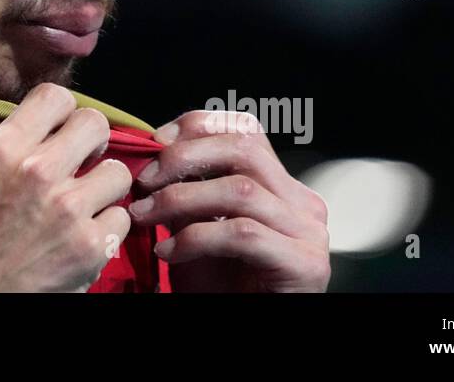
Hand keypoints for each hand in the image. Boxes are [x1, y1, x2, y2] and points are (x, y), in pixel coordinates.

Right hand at [0, 83, 133, 292]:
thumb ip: (7, 149)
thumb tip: (40, 128)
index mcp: (3, 149)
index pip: (54, 96)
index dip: (63, 113)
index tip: (60, 131)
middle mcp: (38, 170)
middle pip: (95, 123)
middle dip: (91, 142)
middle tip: (83, 162)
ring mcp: (68, 209)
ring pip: (117, 172)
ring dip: (103, 189)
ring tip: (83, 206)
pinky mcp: (90, 247)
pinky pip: (121, 219)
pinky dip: (106, 229)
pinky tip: (83, 238)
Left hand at [127, 110, 330, 291]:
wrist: (246, 327)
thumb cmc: (219, 285)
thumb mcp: (196, 226)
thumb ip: (187, 190)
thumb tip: (150, 156)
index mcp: (282, 187)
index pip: (246, 131)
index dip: (199, 126)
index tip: (156, 140)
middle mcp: (302, 203)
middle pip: (245, 149)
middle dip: (186, 156)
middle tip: (145, 179)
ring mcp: (309, 232)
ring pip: (240, 190)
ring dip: (181, 198)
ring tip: (145, 215)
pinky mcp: (305, 263)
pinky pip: (242, 234)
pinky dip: (196, 238)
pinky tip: (167, 252)